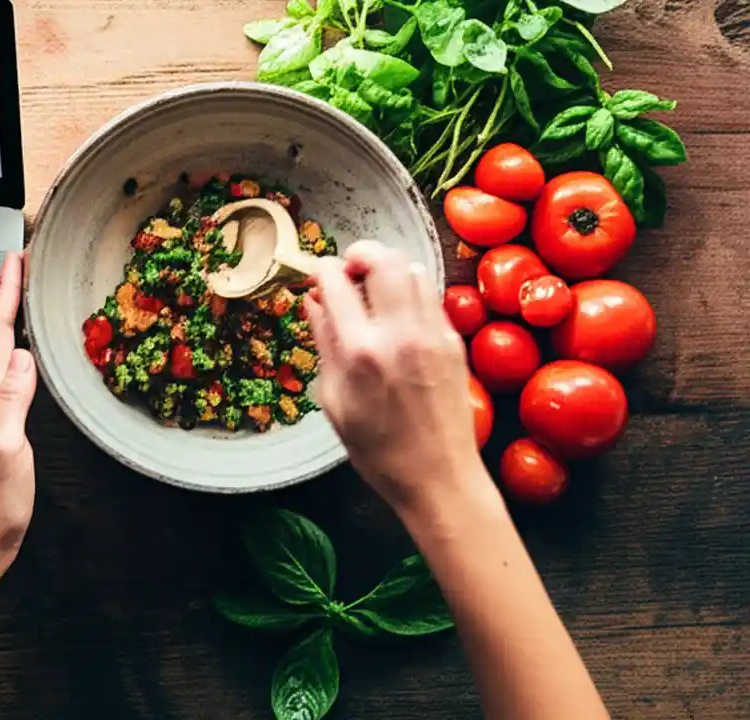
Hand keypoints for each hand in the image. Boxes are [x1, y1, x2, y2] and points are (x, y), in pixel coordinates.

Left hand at [0, 252, 36, 565]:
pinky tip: (21, 354)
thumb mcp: (7, 447)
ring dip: (8, 320)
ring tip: (21, 295)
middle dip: (6, 295)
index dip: (6, 293)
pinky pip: (5, 377)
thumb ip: (11, 400)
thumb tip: (20, 354)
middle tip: (21, 264)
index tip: (16, 260)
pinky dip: (13, 352)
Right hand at [304, 241, 488, 518]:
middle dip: (359, 254)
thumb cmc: (376, 450)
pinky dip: (409, 292)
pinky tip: (397, 317)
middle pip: (382, 258)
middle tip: (347, 271)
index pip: (336, 280)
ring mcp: (433, 333)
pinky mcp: (454, 341)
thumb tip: (313, 301)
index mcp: (361, 351)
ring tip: (373, 291)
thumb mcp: (333, 400)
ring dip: (388, 269)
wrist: (439, 477)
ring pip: (412, 268)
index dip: (320, 269)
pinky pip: (430, 296)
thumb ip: (324, 343)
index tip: (314, 276)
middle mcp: (400, 332)